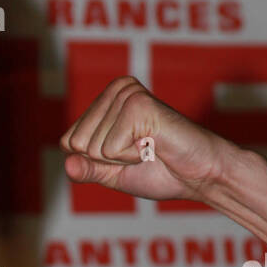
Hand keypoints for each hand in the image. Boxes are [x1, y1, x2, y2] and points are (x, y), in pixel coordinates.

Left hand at [60, 77, 234, 201]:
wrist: (199, 175)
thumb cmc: (160, 172)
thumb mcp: (112, 174)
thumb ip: (87, 169)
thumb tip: (67, 164)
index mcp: (105, 101)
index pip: (68, 142)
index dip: (96, 162)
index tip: (126, 156)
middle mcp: (114, 90)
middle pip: (77, 144)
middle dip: (107, 161)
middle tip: (140, 152)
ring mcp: (126, 94)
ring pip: (93, 148)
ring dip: (123, 159)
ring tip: (150, 147)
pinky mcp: (137, 104)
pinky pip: (110, 148)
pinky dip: (132, 156)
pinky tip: (154, 144)